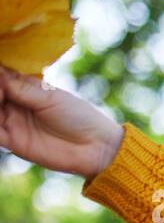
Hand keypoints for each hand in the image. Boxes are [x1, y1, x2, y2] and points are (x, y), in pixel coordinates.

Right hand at [0, 65, 123, 178]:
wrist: (95, 147)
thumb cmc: (79, 117)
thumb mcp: (50, 98)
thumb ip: (22, 89)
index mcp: (26, 88)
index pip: (2, 77)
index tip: (0, 76)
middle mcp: (16, 104)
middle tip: (1, 93)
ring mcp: (13, 122)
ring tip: (0, 102)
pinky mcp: (13, 142)